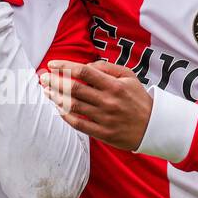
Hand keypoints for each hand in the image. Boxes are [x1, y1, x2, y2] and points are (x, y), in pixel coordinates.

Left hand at [39, 60, 153, 150]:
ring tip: (46, 91)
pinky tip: (58, 108)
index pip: (83, 71)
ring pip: (73, 106)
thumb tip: (86, 66)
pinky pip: (78, 124)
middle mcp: (108, 101)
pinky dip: (65, 116)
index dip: (64, 66)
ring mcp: (104, 118)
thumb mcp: (130, 77)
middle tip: (43, 77)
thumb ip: (108, 68)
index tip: (52, 64)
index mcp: (114, 85)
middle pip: (74, 89)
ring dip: (56, 97)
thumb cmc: (138, 99)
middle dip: (54, 81)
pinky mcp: (102, 133)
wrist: (154, 127)